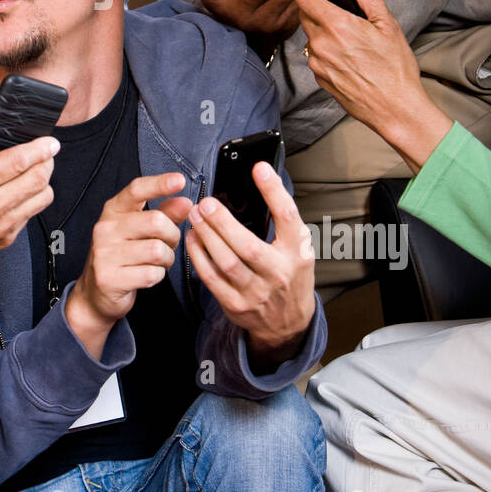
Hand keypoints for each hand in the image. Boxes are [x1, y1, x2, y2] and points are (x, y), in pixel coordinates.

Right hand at [0, 107, 58, 288]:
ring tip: (33, 171)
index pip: (19, 161)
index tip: (50, 141)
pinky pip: (29, 216)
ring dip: (43, 182)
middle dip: (47, 161)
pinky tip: (17, 192)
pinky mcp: (0, 241)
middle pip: (38, 180)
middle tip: (44, 153)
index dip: (41, 148)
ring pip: (41, 200)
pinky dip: (30, 201)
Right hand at [65, 174, 192, 359]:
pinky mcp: (109, 278)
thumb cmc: (122, 256)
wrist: (95, 293)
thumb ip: (165, 213)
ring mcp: (104, 254)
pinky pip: (151, 274)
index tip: (180, 180)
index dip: (159, 184)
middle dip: (172, 235)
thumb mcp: (140, 230)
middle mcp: (105, 228)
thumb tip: (185, 201)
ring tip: (158, 262)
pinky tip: (147, 275)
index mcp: (113, 211)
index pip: (136, 190)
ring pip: (157, 250)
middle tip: (168, 244)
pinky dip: (157, 276)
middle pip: (156, 221)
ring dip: (166, 259)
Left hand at [186, 161, 314, 368]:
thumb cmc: (289, 275)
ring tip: (194, 216)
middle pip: (247, 245)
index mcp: (298, 252)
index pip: (288, 217)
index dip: (273, 191)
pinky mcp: (236, 304)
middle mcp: (278, 273)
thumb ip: (281, 221)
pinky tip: (192, 239)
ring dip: (206, 236)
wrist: (288, 323)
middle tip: (205, 202)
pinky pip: (212, 278)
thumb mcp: (297, 248)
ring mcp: (256, 292)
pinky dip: (199, 257)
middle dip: (222, 221)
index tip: (258, 168)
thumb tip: (258, 181)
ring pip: (226, 262)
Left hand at [296, 0, 452, 172]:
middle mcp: (321, 44)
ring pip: (311, 36)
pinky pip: (316, 56)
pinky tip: (348, 56)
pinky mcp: (319, 78)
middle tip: (342, 13)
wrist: (395, 109)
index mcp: (337, 26)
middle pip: (305, 14)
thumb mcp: (388, 26)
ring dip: (323, 31)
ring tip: (350, 38)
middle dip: (318, 8)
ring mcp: (317, 63)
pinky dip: (326, 51)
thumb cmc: (395, 70)